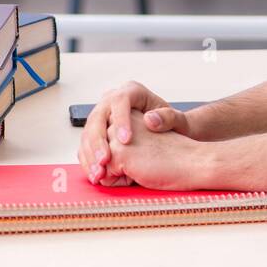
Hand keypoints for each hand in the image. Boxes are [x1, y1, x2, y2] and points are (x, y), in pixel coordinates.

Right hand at [77, 80, 192, 184]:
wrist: (168, 135)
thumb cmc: (174, 126)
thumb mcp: (179, 121)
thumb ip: (169, 118)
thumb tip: (150, 119)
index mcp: (132, 92)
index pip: (120, 101)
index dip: (120, 121)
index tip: (126, 141)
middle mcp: (113, 100)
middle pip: (98, 117)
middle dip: (99, 141)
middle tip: (105, 161)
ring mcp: (103, 116)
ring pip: (88, 133)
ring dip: (90, 155)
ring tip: (98, 173)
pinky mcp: (98, 131)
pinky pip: (87, 145)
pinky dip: (88, 161)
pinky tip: (95, 174)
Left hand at [105, 109, 211, 189]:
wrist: (194, 162)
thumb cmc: (172, 158)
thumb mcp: (141, 145)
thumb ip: (120, 146)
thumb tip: (96, 166)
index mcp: (125, 116)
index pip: (103, 146)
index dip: (118, 160)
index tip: (142, 157)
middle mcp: (117, 122)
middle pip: (98, 156)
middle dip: (114, 168)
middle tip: (143, 163)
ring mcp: (116, 136)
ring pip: (100, 167)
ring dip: (117, 175)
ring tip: (142, 167)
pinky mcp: (119, 151)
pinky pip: (105, 178)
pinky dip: (121, 183)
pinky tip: (141, 173)